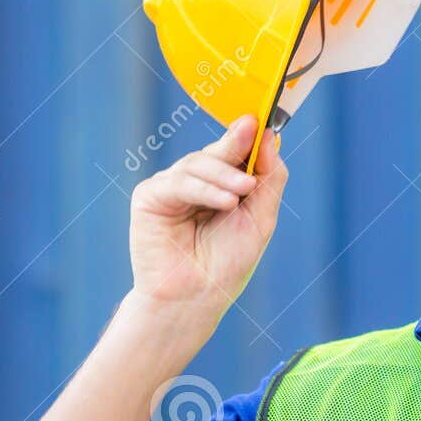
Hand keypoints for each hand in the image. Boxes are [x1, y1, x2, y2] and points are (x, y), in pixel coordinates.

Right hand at [128, 114, 288, 318]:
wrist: (195, 300)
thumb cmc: (226, 265)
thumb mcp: (260, 218)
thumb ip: (269, 177)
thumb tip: (270, 135)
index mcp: (221, 186)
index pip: (236, 153)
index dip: (248, 136)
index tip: (262, 120)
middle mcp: (195, 183)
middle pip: (217, 153)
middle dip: (236, 146)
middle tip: (253, 135)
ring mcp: (171, 188)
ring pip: (197, 163)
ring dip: (223, 174)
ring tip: (242, 192)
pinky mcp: (149, 197)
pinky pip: (178, 181)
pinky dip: (203, 189)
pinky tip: (224, 202)